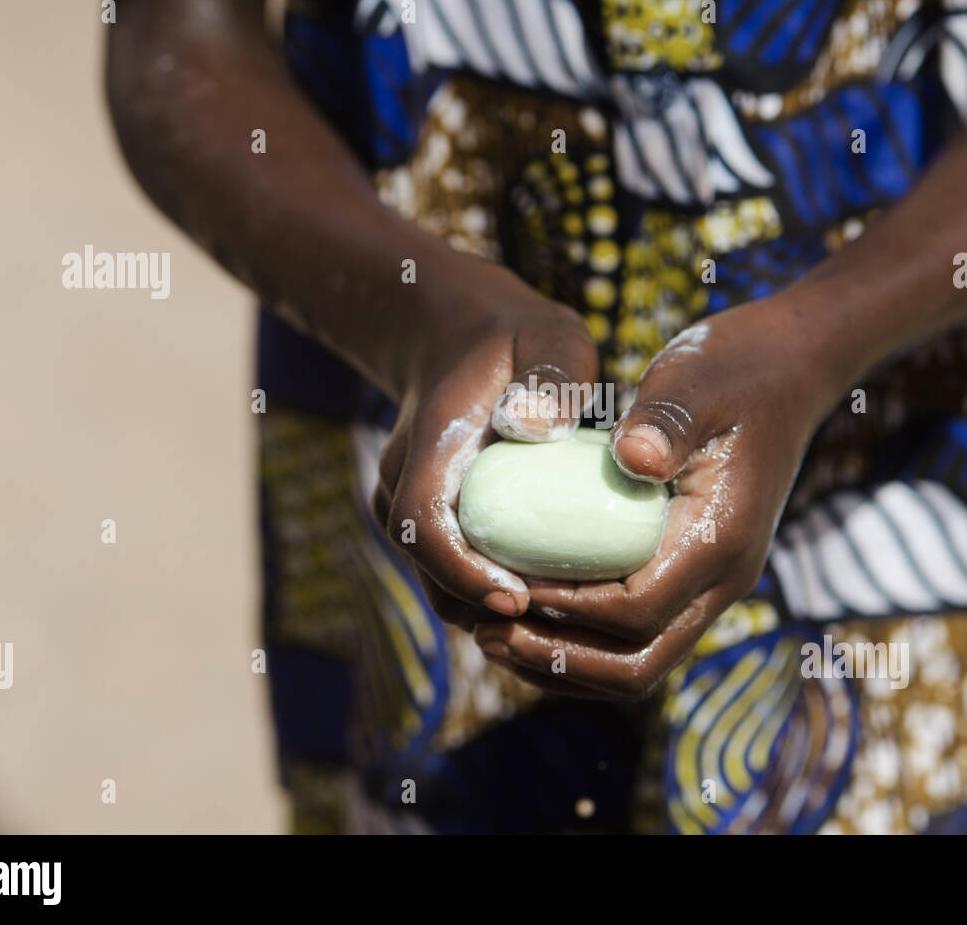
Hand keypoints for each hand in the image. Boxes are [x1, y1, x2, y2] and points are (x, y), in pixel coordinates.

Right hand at [371, 260, 598, 630]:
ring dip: (491, 610)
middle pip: (429, 570)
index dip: (462, 571)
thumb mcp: (550, 338)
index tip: (518, 598)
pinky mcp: (428, 524)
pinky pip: (453, 574)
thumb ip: (552, 376)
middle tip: (559, 629)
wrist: (465, 338)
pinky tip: (552, 602)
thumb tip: (536, 428)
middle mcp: (403, 483)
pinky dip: (493, 596)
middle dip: (486, 608)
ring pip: (439, 583)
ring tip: (562, 624)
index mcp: (430, 445)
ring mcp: (409, 507)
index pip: (423, 524)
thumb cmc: (521, 340)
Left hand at [472, 297, 838, 698]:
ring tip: (495, 637)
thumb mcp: (693, 379)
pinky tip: (532, 615)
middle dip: (559, 661)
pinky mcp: (693, 575)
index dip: (566, 612)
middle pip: (638, 663)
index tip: (505, 586)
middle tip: (487, 634)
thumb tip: (632, 457)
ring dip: (567, 664)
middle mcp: (722, 579)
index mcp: (720, 538)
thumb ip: (665, 421)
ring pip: (638, 663)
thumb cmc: (733, 367)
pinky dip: (583, 643)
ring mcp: (711, 584)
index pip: (637, 612)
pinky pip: (638, 637)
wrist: (789, 370)